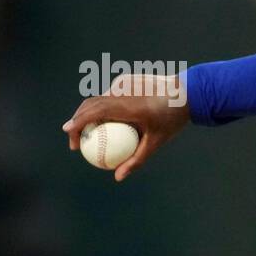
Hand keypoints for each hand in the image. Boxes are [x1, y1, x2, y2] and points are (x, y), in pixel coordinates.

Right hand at [62, 74, 190, 180]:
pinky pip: (110, 94)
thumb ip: (136, 160)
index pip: (95, 112)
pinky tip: (105, 120)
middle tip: (76, 140)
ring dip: (89, 113)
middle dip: (77, 120)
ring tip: (88, 132)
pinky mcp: (126, 79)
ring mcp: (123, 82)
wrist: (187, 92)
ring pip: (99, 98)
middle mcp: (122, 91)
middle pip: (90, 104)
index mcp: (128, 105)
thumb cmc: (172, 120)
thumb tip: (118, 177)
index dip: (77, 122)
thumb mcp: (156, 142)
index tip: (68, 134)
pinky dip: (104, 106)